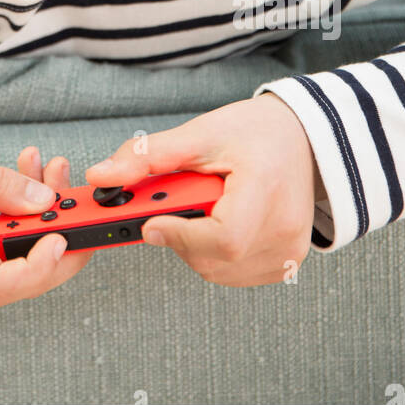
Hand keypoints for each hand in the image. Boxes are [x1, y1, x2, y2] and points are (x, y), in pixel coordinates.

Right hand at [0, 137, 92, 306]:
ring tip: (49, 167)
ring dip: (44, 216)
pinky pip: (4, 237)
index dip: (37, 268)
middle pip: (22, 276)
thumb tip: (42, 200)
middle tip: (74, 192)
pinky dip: (23, 208)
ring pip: (17, 253)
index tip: (60, 235)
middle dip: (60, 236)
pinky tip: (28, 172)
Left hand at [84, 95, 319, 286]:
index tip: (151, 222)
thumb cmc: (256, 131)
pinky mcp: (287, 263)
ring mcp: (289, 251)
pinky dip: (215, 254)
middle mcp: (284, 229)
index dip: (179, 235)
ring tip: (207, 205)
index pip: (222, 237)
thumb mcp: (199, 133)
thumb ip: (147, 156)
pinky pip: (234, 273)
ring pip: (218, 271)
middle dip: (180, 234)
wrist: (304, 138)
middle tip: (182, 199)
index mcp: (266, 189)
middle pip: (213, 259)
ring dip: (196, 245)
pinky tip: (221, 221)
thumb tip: (100, 177)